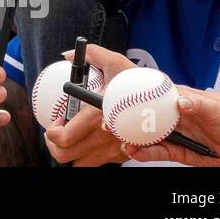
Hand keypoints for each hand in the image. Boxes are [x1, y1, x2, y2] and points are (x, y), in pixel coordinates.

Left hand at [43, 45, 135, 166]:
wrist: (167, 109)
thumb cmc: (140, 84)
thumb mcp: (117, 64)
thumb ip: (93, 54)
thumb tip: (68, 54)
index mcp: (97, 117)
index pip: (64, 137)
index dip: (52, 131)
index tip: (56, 121)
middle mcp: (103, 139)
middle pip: (65, 156)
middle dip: (53, 145)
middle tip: (57, 131)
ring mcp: (112, 151)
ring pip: (78, 164)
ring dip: (69, 153)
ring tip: (68, 138)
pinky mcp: (120, 157)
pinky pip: (95, 163)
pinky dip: (85, 155)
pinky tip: (85, 140)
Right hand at [123, 87, 219, 166]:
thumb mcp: (218, 110)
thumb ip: (199, 105)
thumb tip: (181, 101)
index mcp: (182, 103)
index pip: (154, 97)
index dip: (136, 97)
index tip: (122, 98)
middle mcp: (176, 119)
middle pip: (147, 118)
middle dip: (128, 121)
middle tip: (113, 123)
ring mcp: (177, 136)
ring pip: (150, 137)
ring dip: (135, 139)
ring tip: (123, 141)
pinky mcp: (180, 153)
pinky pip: (160, 153)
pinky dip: (147, 153)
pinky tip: (137, 152)